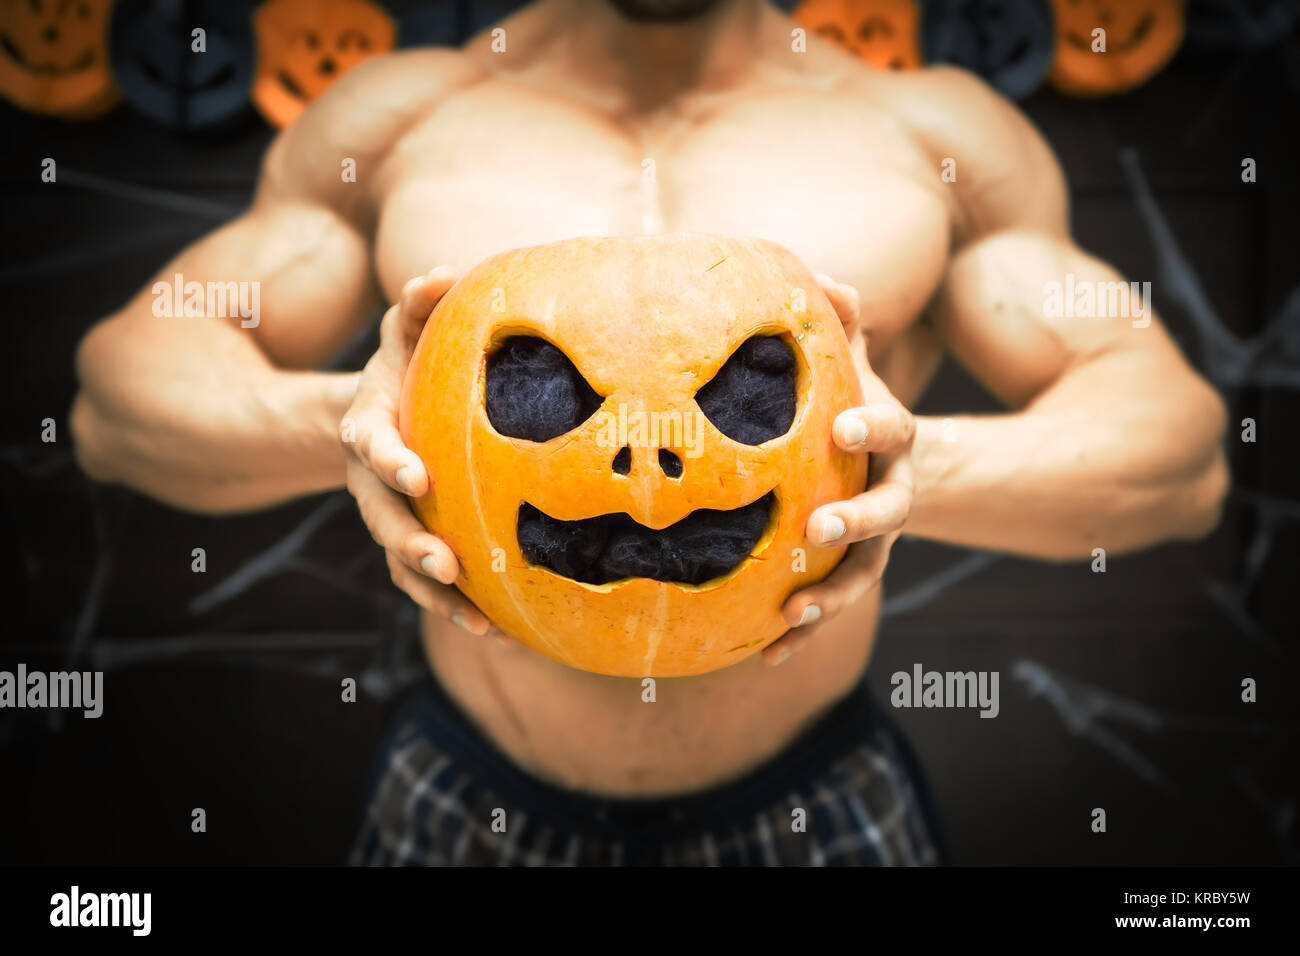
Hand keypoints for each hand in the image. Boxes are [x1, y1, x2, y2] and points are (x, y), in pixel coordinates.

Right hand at [341, 266, 499, 637]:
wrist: (398, 403)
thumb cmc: (412, 359)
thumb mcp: (409, 327)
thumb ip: (420, 305)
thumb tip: (440, 277)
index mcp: (367, 423)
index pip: (369, 441)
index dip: (388, 459)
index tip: (417, 475)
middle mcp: (370, 479)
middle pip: (379, 517)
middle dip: (407, 542)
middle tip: (443, 562)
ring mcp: (389, 515)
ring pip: (399, 561)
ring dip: (431, 590)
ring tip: (472, 615)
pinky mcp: (412, 541)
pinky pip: (426, 582)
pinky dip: (454, 607)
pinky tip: (497, 630)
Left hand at [763, 273, 915, 665]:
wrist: (876, 462)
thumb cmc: (848, 403)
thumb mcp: (850, 362)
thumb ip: (842, 323)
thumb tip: (826, 280)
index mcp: (890, 437)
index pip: (889, 430)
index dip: (870, 429)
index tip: (842, 428)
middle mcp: (892, 494)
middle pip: (887, 515)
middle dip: (858, 522)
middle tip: (820, 528)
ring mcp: (876, 543)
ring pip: (863, 575)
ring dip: (831, 596)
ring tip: (793, 613)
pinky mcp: (850, 575)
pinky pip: (829, 607)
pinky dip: (801, 634)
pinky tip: (765, 656)